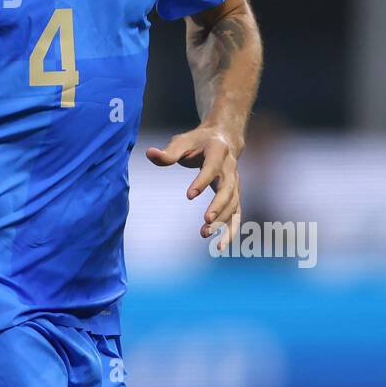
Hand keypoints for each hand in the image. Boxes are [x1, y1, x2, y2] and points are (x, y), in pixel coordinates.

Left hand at [146, 127, 241, 249]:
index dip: (202, 182)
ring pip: (234, 205)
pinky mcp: (235, 195)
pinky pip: (236, 214)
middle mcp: (230, 169)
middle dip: (219, 207)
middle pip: (228, 190)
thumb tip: (149, 154)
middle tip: (206, 221)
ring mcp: (235, 183)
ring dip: (223, 221)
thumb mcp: (182, 142)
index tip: (189, 196)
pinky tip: (219, 247)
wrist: (223, 139)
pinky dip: (230, 231)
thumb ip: (168, 152)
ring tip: (205, 234)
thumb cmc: (198, 141)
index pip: (211, 169)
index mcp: (218, 152)